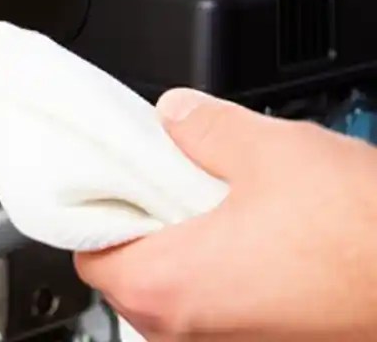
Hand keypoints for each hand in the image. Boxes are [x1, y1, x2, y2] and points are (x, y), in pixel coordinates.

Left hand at [75, 89, 376, 340]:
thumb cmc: (364, 240)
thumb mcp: (269, 150)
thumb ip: (203, 127)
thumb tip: (175, 115)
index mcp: (165, 286)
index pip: (87, 253)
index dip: (101, 210)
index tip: (120, 180)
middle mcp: (189, 332)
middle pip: (133, 275)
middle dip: (150, 227)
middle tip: (177, 181)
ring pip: (185, 294)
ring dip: (196, 250)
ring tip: (230, 204)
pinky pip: (230, 310)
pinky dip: (235, 275)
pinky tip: (268, 236)